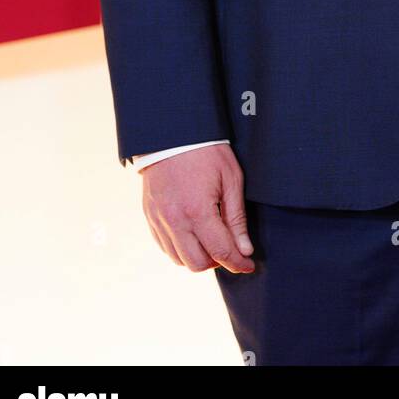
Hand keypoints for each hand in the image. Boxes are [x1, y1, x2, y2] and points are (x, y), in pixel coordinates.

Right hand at [141, 143, 257, 273]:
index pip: (220, 252)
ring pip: (179, 259)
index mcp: (197, 211)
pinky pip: (165, 247)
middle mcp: (174, 220)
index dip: (238, 263)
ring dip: (198, 257)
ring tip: (212, 239)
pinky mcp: (150, 216)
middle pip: (197, 264)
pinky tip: (194, 234)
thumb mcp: (231, 179)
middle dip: (218, 262)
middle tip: (230, 248)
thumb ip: (237, 218)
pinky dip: (181, 248)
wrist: (172, 132)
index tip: (248, 265)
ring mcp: (159, 220)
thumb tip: (244, 250)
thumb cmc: (206, 152)